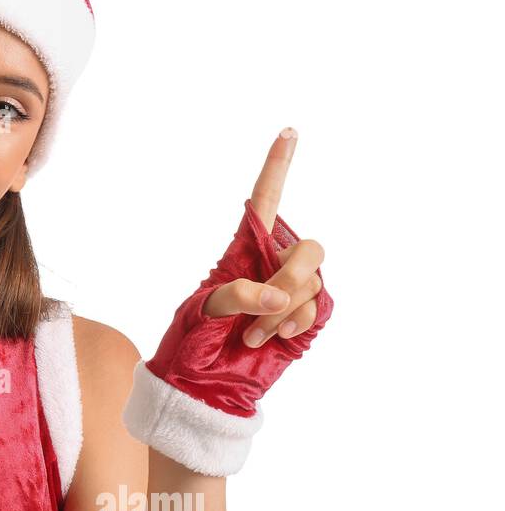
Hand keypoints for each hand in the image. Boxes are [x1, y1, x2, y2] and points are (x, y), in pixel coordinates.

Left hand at [201, 128, 328, 351]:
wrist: (206, 379)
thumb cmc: (194, 338)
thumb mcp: (203, 311)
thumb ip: (238, 296)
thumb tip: (277, 298)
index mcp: (244, 248)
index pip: (264, 199)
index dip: (276, 166)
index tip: (289, 132)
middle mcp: (273, 262)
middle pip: (309, 248)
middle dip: (290, 278)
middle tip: (266, 304)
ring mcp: (293, 288)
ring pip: (311, 283)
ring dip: (284, 312)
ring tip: (253, 333)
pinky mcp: (307, 315)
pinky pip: (316, 307)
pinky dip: (295, 322)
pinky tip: (274, 336)